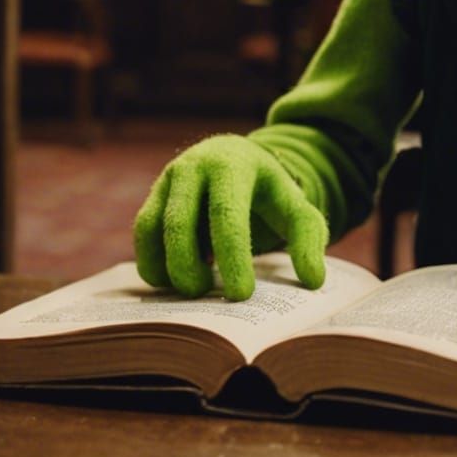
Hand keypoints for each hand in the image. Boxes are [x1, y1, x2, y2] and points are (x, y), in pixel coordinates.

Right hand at [133, 134, 328, 300]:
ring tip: (197, 290)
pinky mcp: (152, 198)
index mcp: (232, 165)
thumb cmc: (267, 190)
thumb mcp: (294, 205)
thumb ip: (308, 237)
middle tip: (207, 298)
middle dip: (189, 268)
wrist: (232, 157)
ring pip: (153, 230)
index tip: (242, 296)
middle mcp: (193, 167)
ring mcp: (167, 180)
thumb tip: (313, 280)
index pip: (227, 214)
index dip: (233, 257)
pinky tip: (178, 282)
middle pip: (180, 224)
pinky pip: (143, 237)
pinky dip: (154, 265)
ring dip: (168, 269)